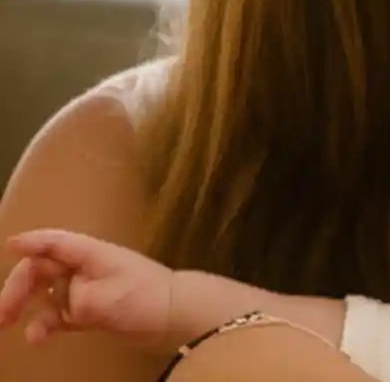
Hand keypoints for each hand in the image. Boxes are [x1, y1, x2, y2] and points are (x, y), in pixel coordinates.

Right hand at [0, 229, 174, 348]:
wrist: (180, 316)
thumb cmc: (144, 298)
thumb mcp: (101, 300)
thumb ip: (74, 300)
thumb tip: (68, 307)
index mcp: (90, 254)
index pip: (55, 242)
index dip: (31, 242)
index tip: (9, 246)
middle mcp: (87, 268)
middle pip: (43, 270)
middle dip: (18, 288)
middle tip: (2, 314)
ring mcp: (91, 289)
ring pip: (49, 293)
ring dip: (28, 307)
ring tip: (9, 326)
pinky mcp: (95, 311)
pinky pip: (62, 314)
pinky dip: (47, 323)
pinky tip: (37, 338)